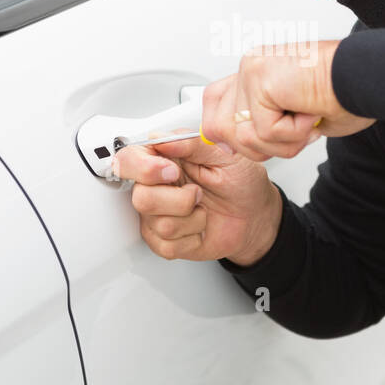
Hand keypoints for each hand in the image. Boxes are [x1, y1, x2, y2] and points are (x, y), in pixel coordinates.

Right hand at [111, 129, 281, 265]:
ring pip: (158, 223)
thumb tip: (160, 139)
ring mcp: (158, 216)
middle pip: (141, 198)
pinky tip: (200, 225)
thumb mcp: (224, 153)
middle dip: (178, 199)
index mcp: (164, 160)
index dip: (143, 168)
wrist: (256, 215)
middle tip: (198, 192)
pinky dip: (193, 236)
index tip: (171, 170)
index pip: (128, 160)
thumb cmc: (241, 181)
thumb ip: (191, 143)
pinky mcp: (165, 241)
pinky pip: (168, 245)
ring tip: (202, 207)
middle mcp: (156, 187)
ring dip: (192, 217)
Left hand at [200, 40, 374, 160]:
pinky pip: (264, 131)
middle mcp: (250, 68)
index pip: (214, 107)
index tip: (252, 144)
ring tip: (307, 119)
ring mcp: (251, 71)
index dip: (228, 134)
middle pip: (218, 128)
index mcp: (256, 74)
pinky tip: (311, 111)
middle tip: (295, 132)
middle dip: (258, 146)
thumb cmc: (345, 94)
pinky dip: (293, 133)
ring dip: (282, 142)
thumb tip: (236, 144)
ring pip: (243, 136)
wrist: (369, 76)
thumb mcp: (295, 119)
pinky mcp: (260, 79)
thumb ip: (263, 127)